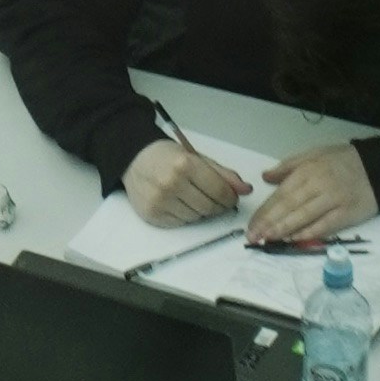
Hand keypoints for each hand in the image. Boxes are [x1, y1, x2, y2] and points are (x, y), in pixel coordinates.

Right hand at [124, 133, 248, 226]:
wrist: (133, 159)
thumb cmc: (167, 157)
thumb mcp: (196, 158)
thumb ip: (223, 174)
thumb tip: (246, 190)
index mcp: (185, 165)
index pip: (219, 191)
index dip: (230, 197)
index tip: (230, 198)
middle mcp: (171, 183)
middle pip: (209, 207)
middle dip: (217, 206)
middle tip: (214, 199)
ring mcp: (160, 201)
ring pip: (196, 218)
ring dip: (201, 211)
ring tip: (192, 197)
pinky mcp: (152, 214)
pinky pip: (181, 223)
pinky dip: (185, 216)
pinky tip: (179, 203)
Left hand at [244, 139, 375, 250]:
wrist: (378, 167)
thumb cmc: (342, 161)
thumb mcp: (313, 154)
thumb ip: (288, 166)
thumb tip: (266, 177)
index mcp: (307, 170)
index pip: (281, 194)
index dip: (264, 210)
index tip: (252, 224)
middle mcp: (318, 185)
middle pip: (288, 206)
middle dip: (268, 223)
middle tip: (253, 236)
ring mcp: (333, 200)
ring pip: (304, 217)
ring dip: (284, 230)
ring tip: (267, 239)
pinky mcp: (347, 213)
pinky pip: (325, 226)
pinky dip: (309, 233)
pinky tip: (294, 240)